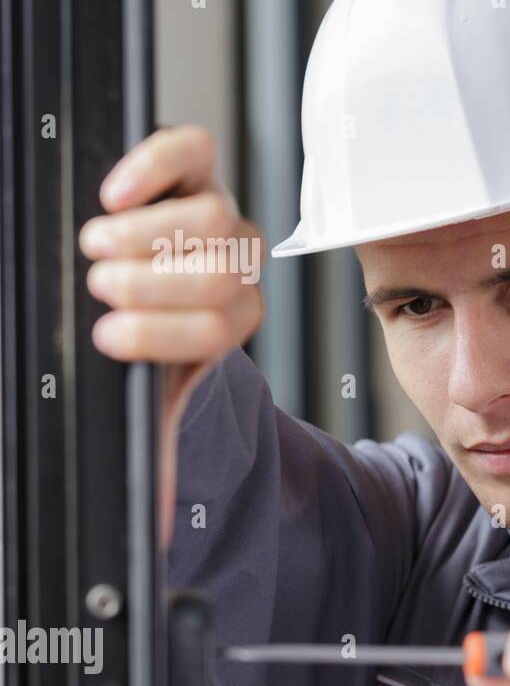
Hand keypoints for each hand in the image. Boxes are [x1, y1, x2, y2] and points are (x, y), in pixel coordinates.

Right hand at [79, 125, 264, 547]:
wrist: (145, 269)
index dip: (165, 334)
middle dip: (154, 284)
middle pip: (223, 270)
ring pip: (212, 215)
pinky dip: (152, 166)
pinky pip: (190, 153)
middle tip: (100, 288)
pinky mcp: (192, 166)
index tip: (107, 339)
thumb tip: (162, 532)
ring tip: (97, 249)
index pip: (220, 329)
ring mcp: (217, 211)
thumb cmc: (144, 330)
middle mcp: (235, 266)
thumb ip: (157, 450)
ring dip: (149, 234)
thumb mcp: (145, 389)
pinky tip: (113, 191)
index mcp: (230, 320)